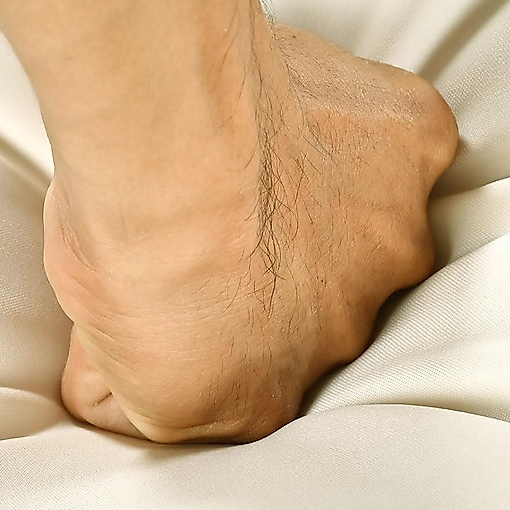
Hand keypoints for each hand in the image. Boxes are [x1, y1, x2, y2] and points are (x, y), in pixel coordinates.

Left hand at [41, 18, 458, 442]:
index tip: (183, 281)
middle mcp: (343, 337)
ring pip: (368, 227)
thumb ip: (124, 368)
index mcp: (260, 403)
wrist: (170, 127)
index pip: (243, 382)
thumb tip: (111, 369)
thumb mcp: (91, 326)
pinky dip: (364, 129)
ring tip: (253, 152)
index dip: (209, 327)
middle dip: (274, 266)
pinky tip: (307, 107)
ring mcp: (392, 247)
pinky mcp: (417, 157)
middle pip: (316, 307)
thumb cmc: (120, 221)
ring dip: (325, 199)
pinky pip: (402, 144)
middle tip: (215, 208)